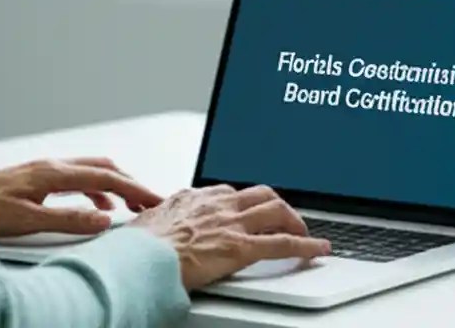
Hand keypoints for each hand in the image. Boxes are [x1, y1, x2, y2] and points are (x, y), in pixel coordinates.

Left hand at [0, 157, 163, 237]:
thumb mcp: (27, 221)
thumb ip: (68, 219)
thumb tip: (104, 218)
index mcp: (54, 173)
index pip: (106, 178)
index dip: (134, 189)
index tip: (154, 200)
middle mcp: (52, 166)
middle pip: (104, 168)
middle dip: (131, 183)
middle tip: (150, 202)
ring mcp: (44, 170)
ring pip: (92, 171)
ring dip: (115, 186)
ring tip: (130, 206)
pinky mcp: (37, 178)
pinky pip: (78, 178)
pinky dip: (97, 190)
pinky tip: (97, 206)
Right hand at [130, 184, 330, 289]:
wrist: (136, 261)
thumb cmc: (137, 248)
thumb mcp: (149, 224)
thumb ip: (163, 220)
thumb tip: (158, 225)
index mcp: (195, 197)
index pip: (231, 193)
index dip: (247, 202)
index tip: (251, 209)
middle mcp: (218, 204)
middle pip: (261, 194)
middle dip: (278, 205)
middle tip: (285, 218)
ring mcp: (232, 224)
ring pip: (277, 211)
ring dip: (295, 220)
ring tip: (304, 231)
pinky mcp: (241, 247)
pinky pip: (283, 243)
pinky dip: (306, 245)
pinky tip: (318, 250)